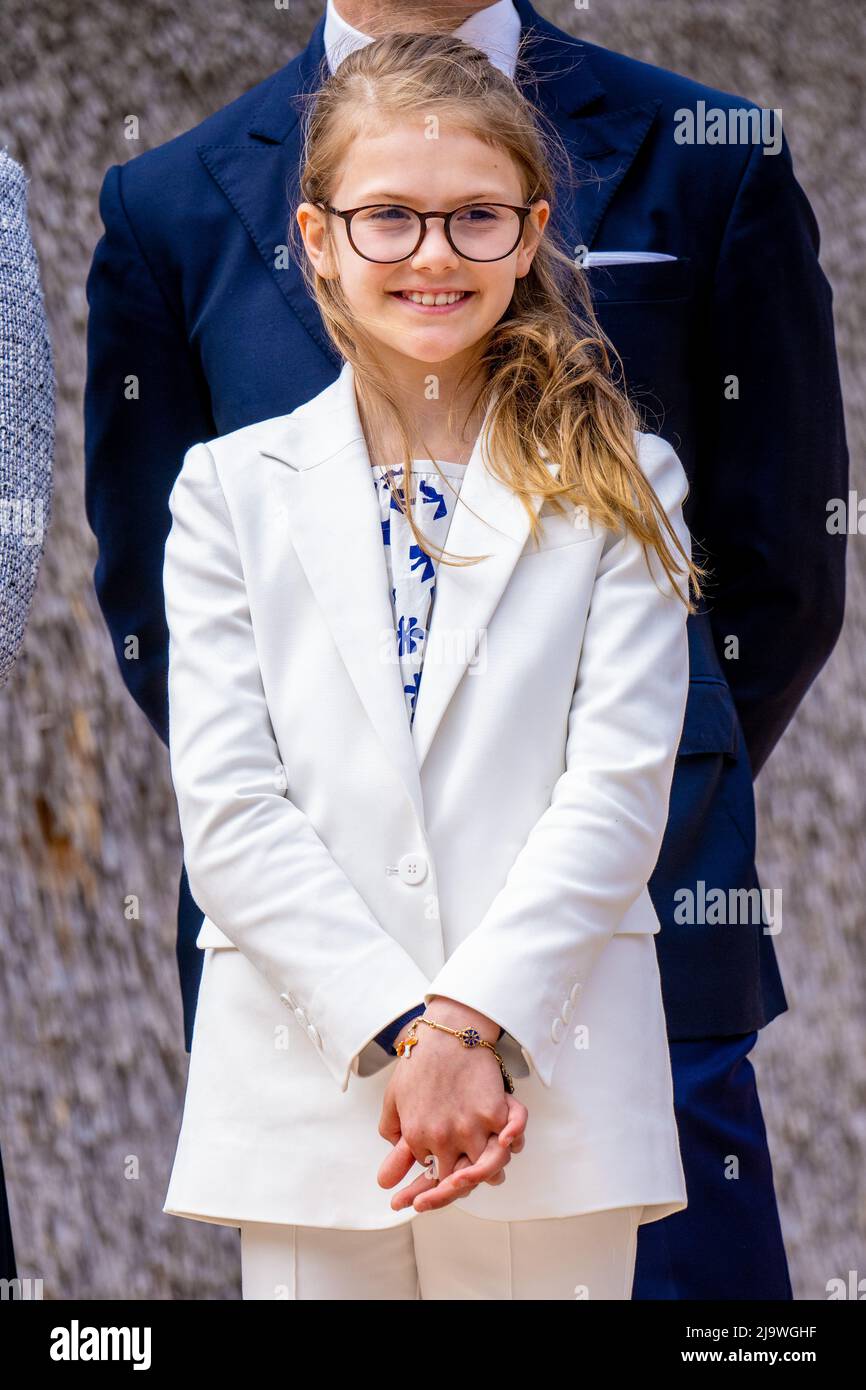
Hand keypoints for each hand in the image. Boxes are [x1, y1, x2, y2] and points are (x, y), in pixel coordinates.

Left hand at [377, 996, 528, 1212]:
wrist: (445, 1032)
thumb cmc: (418, 1063)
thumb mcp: (393, 1100)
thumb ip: (391, 1135)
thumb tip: (389, 1172)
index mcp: (417, 1137)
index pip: (428, 1177)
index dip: (429, 1185)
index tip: (423, 1192)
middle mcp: (445, 1138)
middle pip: (458, 1181)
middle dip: (455, 1189)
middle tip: (453, 1188)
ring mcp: (472, 1127)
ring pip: (488, 1170)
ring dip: (486, 1173)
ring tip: (480, 1171)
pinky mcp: (494, 1111)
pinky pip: (510, 1139)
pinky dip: (511, 1144)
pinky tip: (505, 1146)